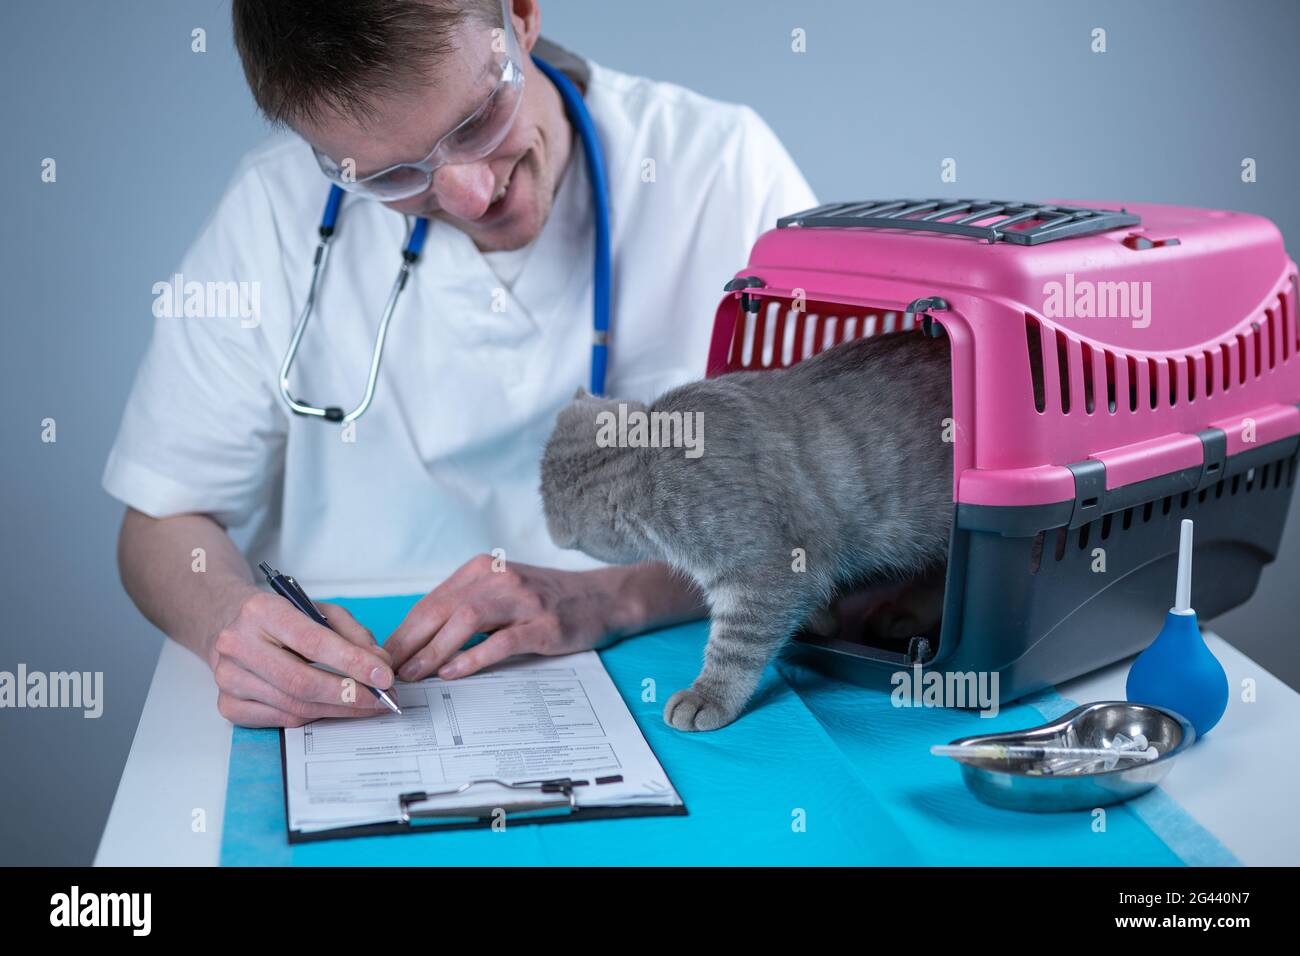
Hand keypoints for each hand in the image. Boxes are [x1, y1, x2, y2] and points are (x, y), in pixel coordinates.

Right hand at [207, 589, 396, 727]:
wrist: (228, 624)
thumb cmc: (281, 618)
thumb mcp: (319, 610)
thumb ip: (352, 633)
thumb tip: (380, 664)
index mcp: (262, 611)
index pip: (313, 642)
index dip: (353, 662)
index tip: (383, 676)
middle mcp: (238, 644)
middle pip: (301, 682)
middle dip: (349, 695)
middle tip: (381, 700)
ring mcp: (228, 677)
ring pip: (293, 706)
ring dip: (337, 710)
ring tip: (365, 706)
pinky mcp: (227, 704)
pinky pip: (280, 720)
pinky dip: (312, 718)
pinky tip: (331, 709)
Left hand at [385, 556, 628, 681]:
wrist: (602, 598)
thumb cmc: (546, 600)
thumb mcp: (502, 592)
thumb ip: (467, 608)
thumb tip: (419, 642)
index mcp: (482, 569)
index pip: (431, 601)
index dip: (404, 631)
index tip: (383, 656)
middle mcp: (499, 578)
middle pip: (442, 609)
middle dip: (409, 642)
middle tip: (388, 670)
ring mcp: (523, 599)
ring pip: (466, 621)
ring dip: (434, 650)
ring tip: (414, 675)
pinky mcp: (542, 624)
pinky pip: (501, 641)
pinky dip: (473, 657)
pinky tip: (454, 673)